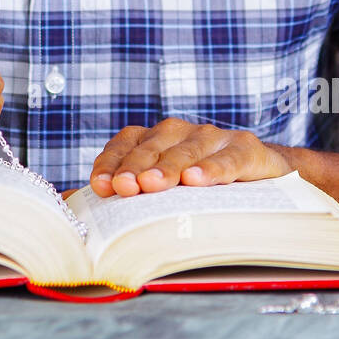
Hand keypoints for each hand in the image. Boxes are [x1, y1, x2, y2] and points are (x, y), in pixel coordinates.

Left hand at [89, 118, 292, 196]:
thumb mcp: (164, 191)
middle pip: (153, 146)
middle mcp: (180, 132)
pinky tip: (198, 181)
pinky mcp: (246, 148)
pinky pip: (228, 158)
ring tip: (155, 185)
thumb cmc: (202, 190)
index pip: (125, 144)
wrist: (267, 178)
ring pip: (187, 149)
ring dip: (170, 166)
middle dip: (136, 167)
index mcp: (155, 139)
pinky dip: (213, 168)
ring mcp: (214, 138)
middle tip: (125, 188)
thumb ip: (122, 194)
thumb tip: (70, 205)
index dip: (112, 163)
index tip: (100, 187)